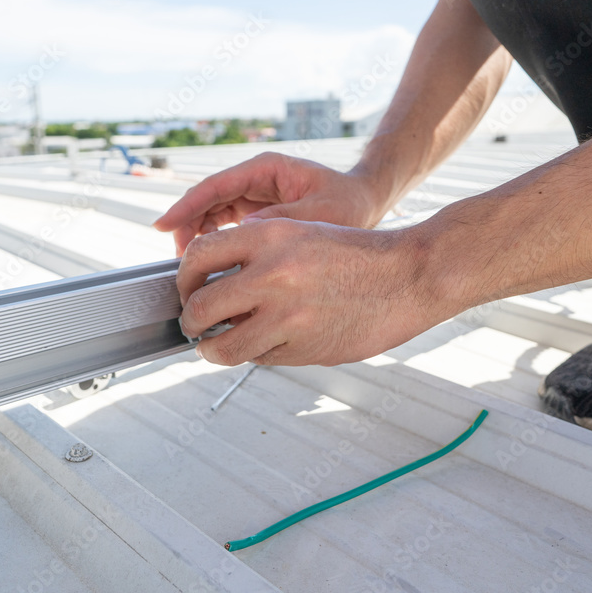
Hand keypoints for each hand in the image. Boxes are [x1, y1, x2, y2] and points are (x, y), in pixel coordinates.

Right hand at [153, 152, 385, 255]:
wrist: (366, 203)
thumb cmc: (347, 204)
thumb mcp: (318, 215)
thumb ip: (281, 223)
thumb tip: (243, 235)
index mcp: (265, 168)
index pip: (214, 186)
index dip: (185, 207)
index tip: (162, 226)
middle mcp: (254, 178)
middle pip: (206, 201)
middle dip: (187, 229)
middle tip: (179, 265)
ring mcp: (253, 195)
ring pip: (211, 215)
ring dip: (199, 241)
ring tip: (193, 273)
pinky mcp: (256, 213)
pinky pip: (224, 227)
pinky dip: (215, 247)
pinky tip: (213, 271)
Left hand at [177, 218, 445, 365]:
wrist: (409, 276)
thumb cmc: (357, 254)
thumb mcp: (299, 232)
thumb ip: (253, 251)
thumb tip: (210, 280)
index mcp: (269, 236)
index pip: (197, 256)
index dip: (183, 277)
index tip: (186, 289)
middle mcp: (273, 274)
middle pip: (200, 307)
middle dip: (190, 321)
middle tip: (194, 324)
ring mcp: (287, 316)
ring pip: (223, 346)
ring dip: (211, 350)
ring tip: (215, 345)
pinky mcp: (302, 349)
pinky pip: (258, 359)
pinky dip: (254, 355)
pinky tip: (264, 343)